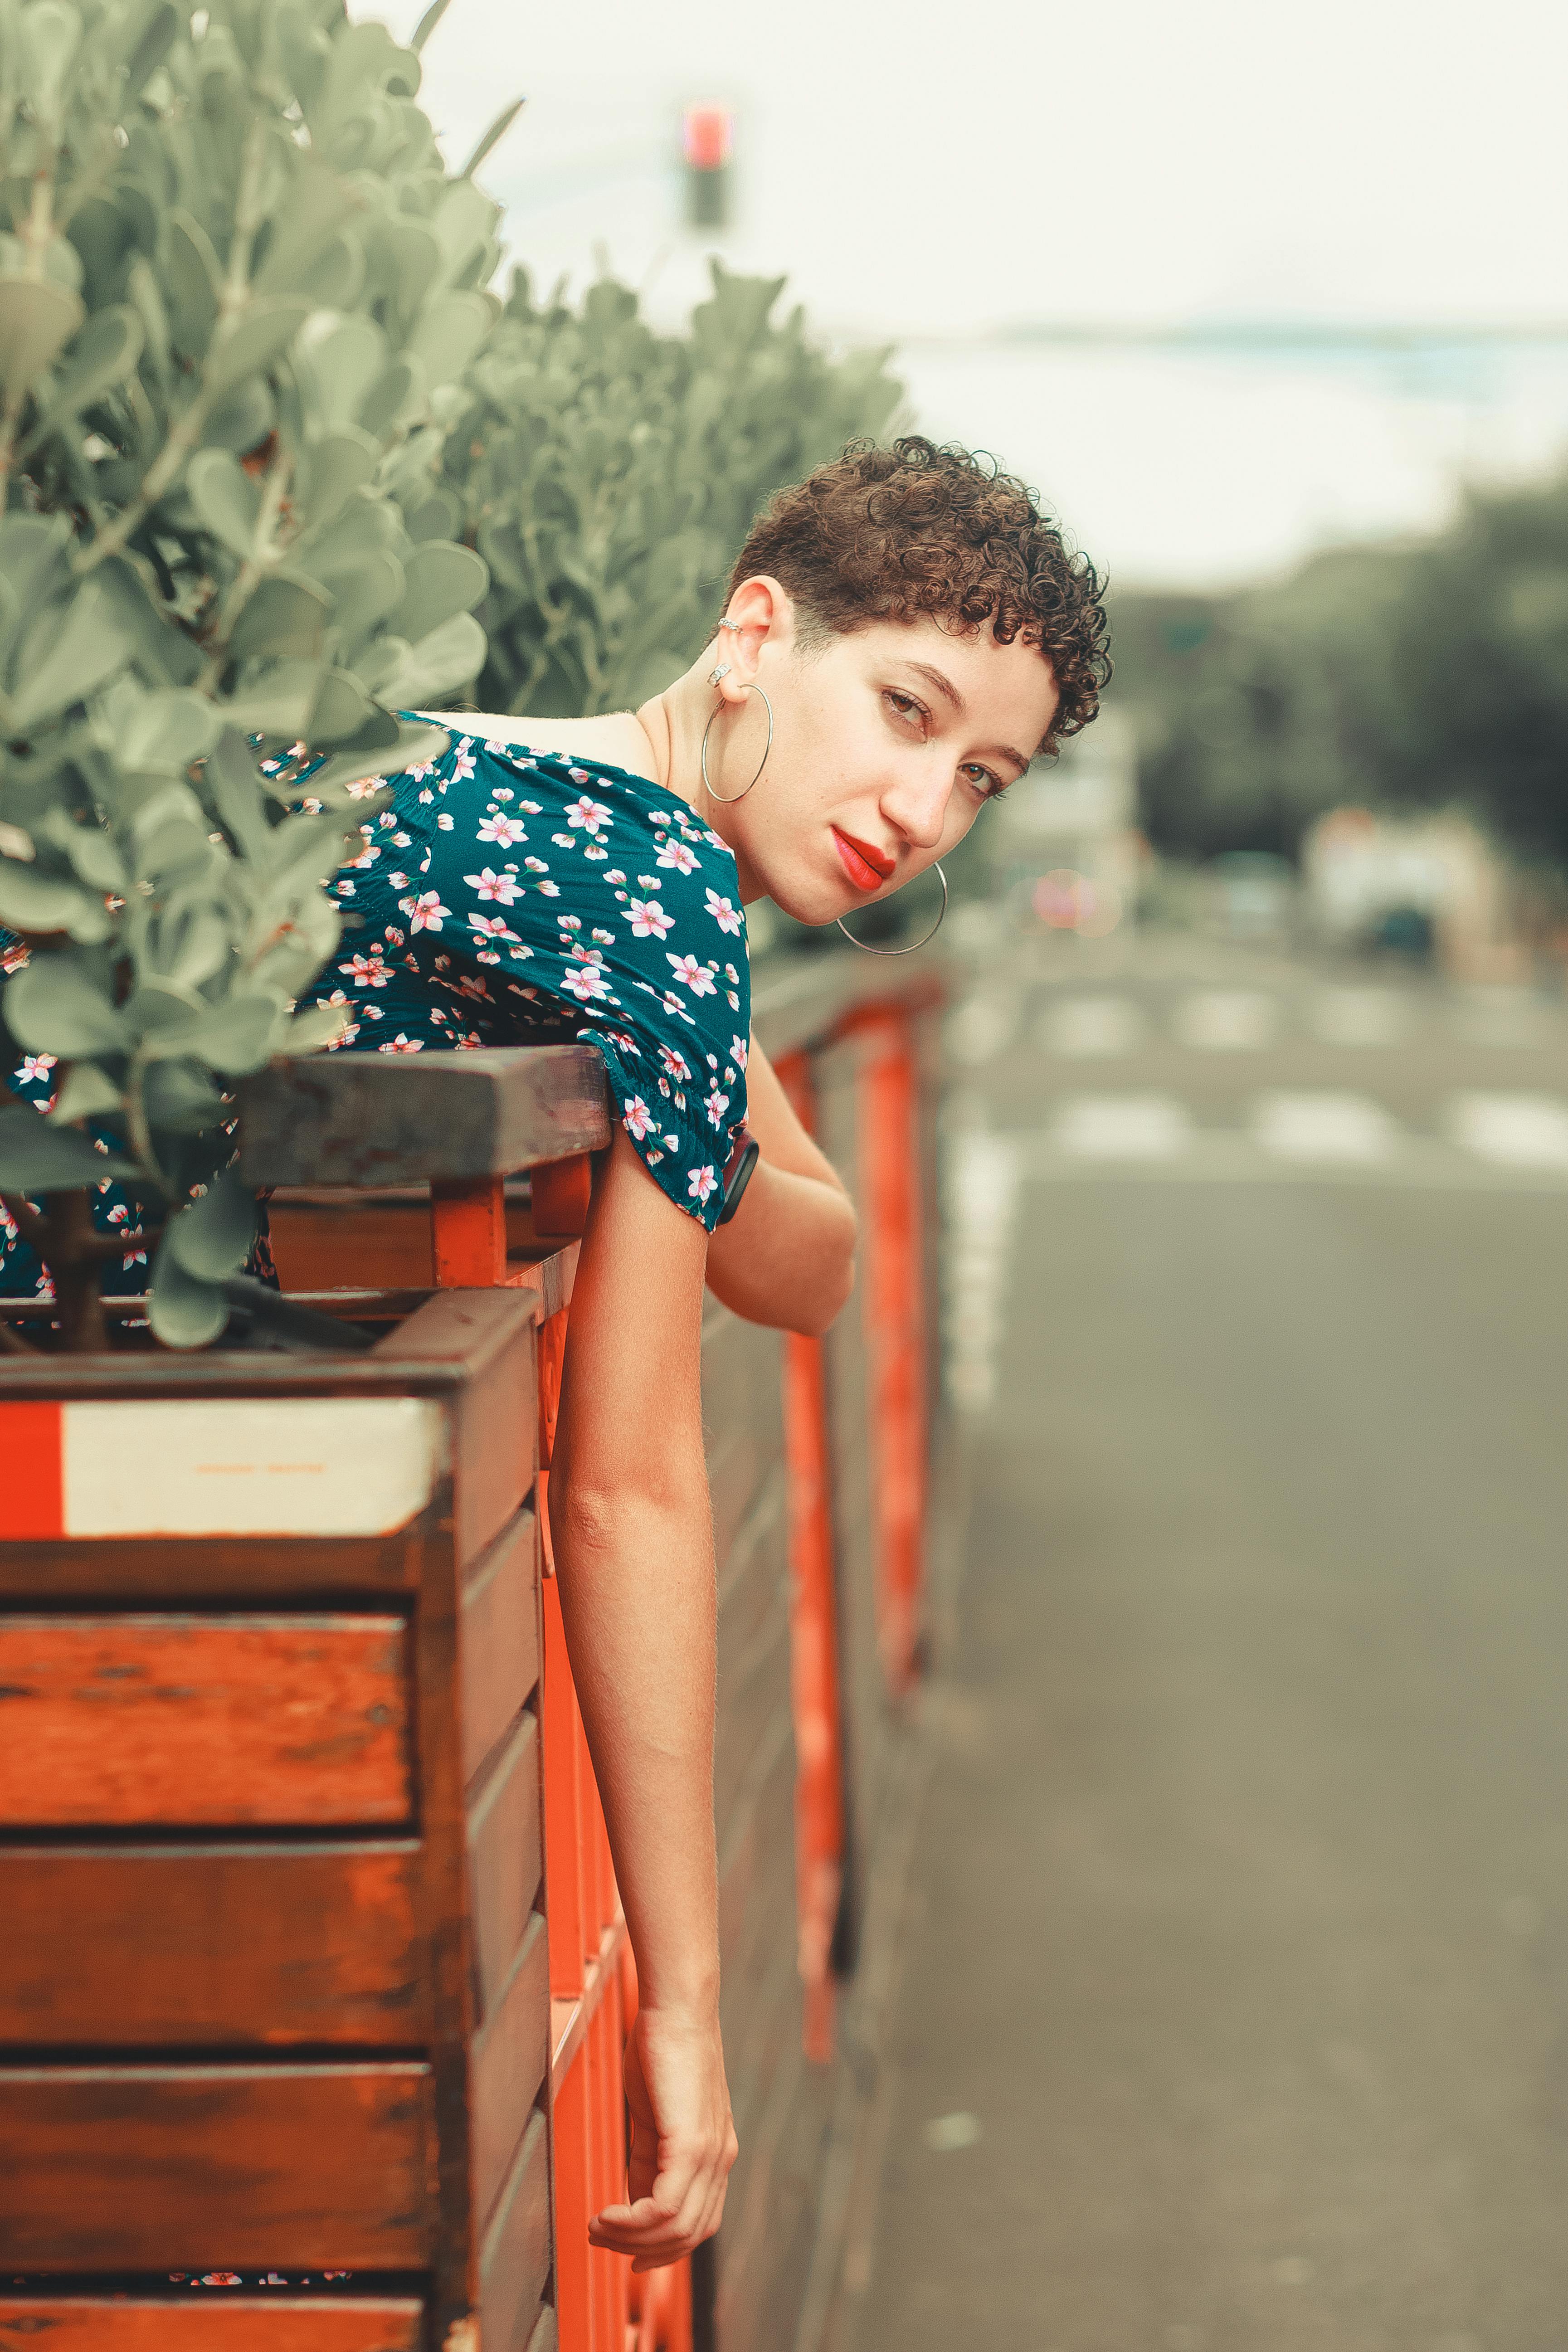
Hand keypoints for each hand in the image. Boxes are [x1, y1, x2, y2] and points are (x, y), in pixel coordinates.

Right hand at [587, 2001, 737, 2271]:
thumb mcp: (655, 2118)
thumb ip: (649, 2160)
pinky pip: (666, 2207)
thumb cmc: (661, 2052)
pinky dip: (633, 2222)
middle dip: (641, 2250)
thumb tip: (634, 2201)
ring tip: (597, 2227)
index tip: (627, 2254)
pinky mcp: (692, 2142)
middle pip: (689, 2235)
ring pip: (677, 2229)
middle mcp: (720, 2158)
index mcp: (715, 2153)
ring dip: (630, 2239)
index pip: (698, 2223)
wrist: (677, 2006)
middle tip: (601, 2239)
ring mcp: (711, 2153)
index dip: (663, 2249)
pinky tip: (606, 2214)